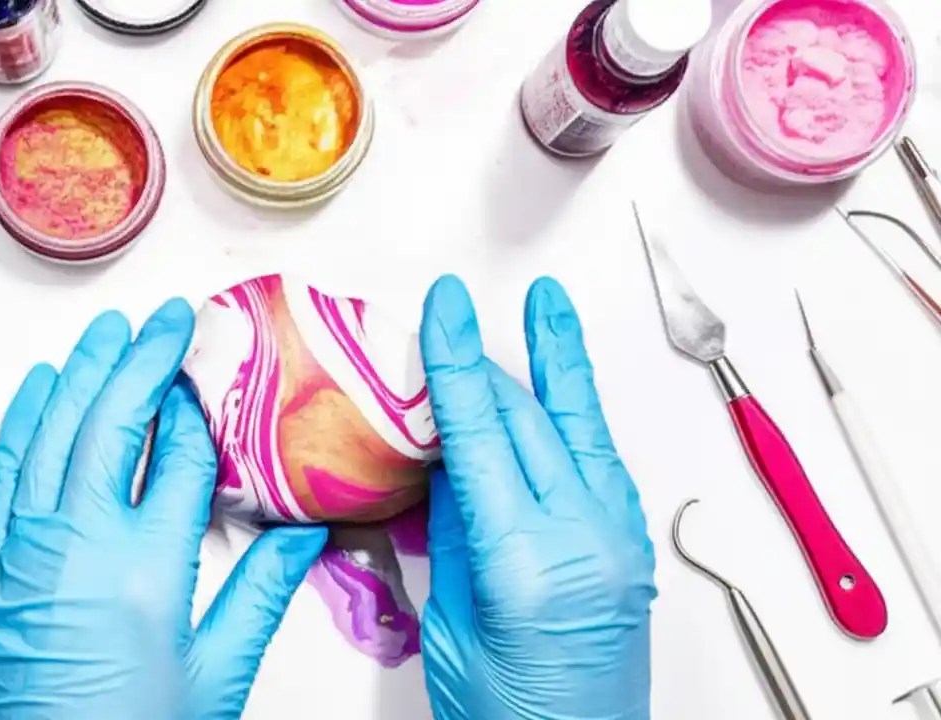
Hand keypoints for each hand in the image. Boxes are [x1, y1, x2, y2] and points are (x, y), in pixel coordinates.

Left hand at [0, 300, 328, 719]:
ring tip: (108, 331)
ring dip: (82, 374)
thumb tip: (308, 533)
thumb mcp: (219, 669)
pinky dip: (25, 422)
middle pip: (113, 424)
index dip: (194, 412)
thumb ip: (263, 590)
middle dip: (141, 361)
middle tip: (164, 320)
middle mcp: (83, 544)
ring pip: (55, 433)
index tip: (205, 377)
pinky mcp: (0, 565)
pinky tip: (43, 388)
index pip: (176, 459)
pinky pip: (8, 473)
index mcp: (148, 567)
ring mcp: (32, 549)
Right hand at [418, 276, 656, 718]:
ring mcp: (618, 539)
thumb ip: (455, 531)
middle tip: (454, 313)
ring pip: (580, 425)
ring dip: (559, 362)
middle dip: (488, 360)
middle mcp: (585, 539)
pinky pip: (600, 458)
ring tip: (547, 305)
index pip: (483, 434)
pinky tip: (563, 384)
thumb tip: (449, 459)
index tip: (444, 306)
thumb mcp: (453, 621)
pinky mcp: (630, 546)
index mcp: (527, 561)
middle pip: (530, 421)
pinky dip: (577, 413)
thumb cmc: (506, 718)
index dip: (458, 361)